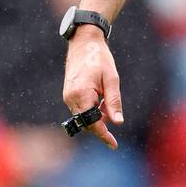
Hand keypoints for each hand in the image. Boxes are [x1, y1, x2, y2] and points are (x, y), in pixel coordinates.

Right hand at [62, 28, 122, 149]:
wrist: (84, 42)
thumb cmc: (99, 58)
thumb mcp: (111, 79)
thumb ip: (113, 101)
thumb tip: (118, 122)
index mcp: (81, 95)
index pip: (92, 124)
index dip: (103, 135)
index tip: (114, 145)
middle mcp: (71, 98)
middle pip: (86, 123)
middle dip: (100, 127)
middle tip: (114, 125)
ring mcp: (67, 96)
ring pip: (83, 117)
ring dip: (96, 118)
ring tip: (108, 106)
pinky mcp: (68, 94)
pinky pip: (79, 109)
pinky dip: (91, 111)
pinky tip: (101, 102)